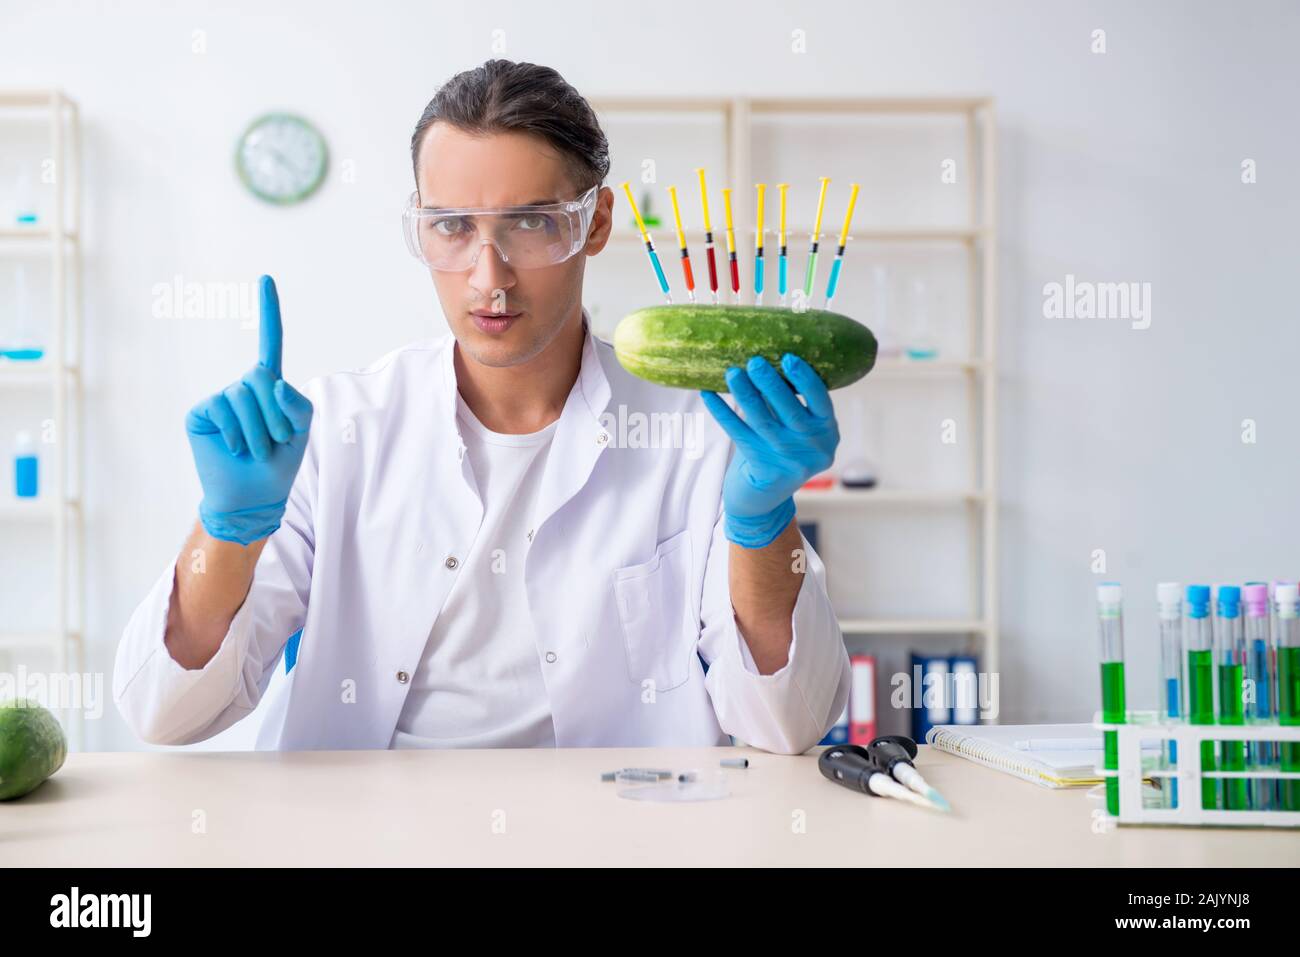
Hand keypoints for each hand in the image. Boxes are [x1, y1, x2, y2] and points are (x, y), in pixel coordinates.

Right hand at [184, 275, 313, 545]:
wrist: (251, 496)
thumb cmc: (278, 462)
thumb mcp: (301, 432)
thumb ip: (298, 405)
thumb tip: (271, 382)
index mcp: (269, 386)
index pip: (270, 342)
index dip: (268, 312)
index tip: (266, 279)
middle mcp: (243, 386)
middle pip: (261, 378)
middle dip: (275, 416)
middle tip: (275, 442)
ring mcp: (220, 398)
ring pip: (243, 397)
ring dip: (259, 431)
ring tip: (256, 451)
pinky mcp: (201, 412)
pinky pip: (223, 409)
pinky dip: (237, 433)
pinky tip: (236, 449)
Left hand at [699, 353, 839, 548]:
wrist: (765, 499)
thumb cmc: (784, 450)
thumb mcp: (799, 431)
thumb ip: (792, 402)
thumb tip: (768, 358)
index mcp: (827, 432)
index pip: (821, 402)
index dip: (806, 380)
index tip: (789, 358)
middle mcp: (812, 448)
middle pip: (790, 411)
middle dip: (771, 385)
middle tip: (754, 361)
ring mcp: (787, 460)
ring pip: (763, 422)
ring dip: (745, 395)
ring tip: (732, 373)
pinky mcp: (762, 469)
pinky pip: (739, 434)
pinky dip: (723, 412)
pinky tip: (709, 394)